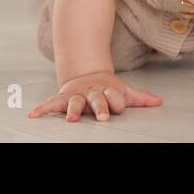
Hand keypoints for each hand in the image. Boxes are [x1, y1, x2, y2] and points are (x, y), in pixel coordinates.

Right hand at [28, 71, 163, 121]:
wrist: (88, 74)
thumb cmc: (108, 89)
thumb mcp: (124, 91)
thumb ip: (140, 97)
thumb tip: (160, 101)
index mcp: (107, 91)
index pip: (114, 97)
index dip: (116, 101)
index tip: (118, 107)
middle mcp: (91, 93)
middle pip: (96, 100)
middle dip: (99, 107)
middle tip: (102, 116)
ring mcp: (76, 95)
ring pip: (74, 102)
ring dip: (72, 110)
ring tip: (70, 119)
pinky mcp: (63, 97)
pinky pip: (51, 103)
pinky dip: (42, 109)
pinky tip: (33, 115)